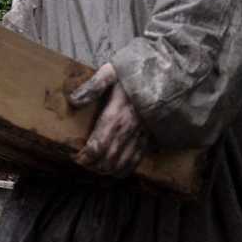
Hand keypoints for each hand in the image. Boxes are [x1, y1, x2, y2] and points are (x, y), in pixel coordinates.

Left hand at [70, 63, 149, 177]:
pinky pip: (136, 161)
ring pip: (121, 164)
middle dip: (93, 166)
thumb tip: (73, 100)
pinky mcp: (150, 138)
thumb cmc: (137, 72)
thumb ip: (92, 86)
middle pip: (108, 160)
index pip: (97, 146)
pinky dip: (123, 170)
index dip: (84, 157)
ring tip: (96, 168)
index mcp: (116, 115)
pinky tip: (115, 169)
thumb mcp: (112, 71)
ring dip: (106, 171)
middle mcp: (129, 130)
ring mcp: (141, 136)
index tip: (76, 157)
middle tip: (82, 163)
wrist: (167, 75)